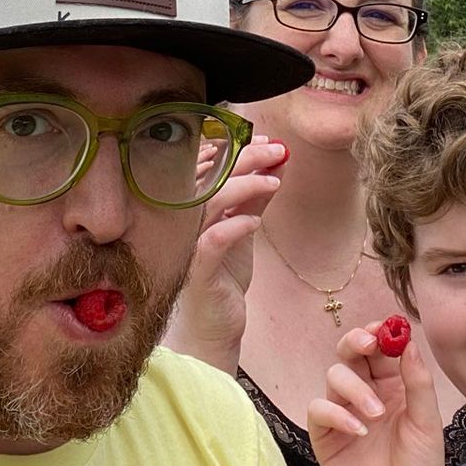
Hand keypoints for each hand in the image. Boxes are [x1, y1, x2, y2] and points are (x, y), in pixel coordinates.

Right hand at [161, 137, 286, 371]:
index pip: (211, 166)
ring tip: (273, 182)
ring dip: (244, 187)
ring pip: (210, 204)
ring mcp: (190, 245)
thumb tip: (278, 161)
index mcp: (194, 208)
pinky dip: (234, 226)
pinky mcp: (199, 271)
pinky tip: (255, 221)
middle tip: (277, 150)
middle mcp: (187, 222)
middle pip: (210, 178)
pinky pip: (212, 242)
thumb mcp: (245, 228)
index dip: (237, 148)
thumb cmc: (224, 275)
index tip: (266, 140)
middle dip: (244, 158)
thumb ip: (257, 196)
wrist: (216, 325)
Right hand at [309, 320, 445, 465]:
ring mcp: (342, 413)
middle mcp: (365, 394)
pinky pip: (319, 409)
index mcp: (392, 387)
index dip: (380, 332)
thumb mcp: (426, 422)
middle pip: (350, 353)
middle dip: (356, 341)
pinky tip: (358, 430)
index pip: (380, 348)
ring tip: (376, 414)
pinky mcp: (324, 435)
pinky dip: (337, 413)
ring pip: (334, 376)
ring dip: (355, 388)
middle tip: (369, 343)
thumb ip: (417, 381)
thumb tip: (408, 341)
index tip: (386, 326)